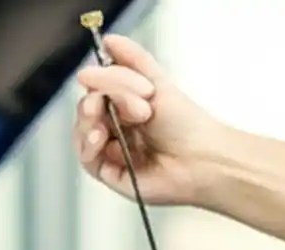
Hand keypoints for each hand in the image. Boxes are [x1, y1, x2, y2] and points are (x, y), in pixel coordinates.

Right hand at [73, 35, 226, 205]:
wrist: (200, 158)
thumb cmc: (187, 125)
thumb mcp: (159, 83)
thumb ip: (133, 60)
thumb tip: (109, 41)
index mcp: (130, 105)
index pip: (99, 88)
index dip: (100, 82)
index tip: (105, 76)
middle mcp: (121, 127)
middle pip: (88, 109)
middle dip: (95, 103)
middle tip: (113, 103)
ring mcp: (115, 150)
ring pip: (83, 132)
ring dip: (88, 124)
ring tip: (105, 123)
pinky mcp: (112, 173)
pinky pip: (87, 159)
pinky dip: (87, 146)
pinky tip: (99, 139)